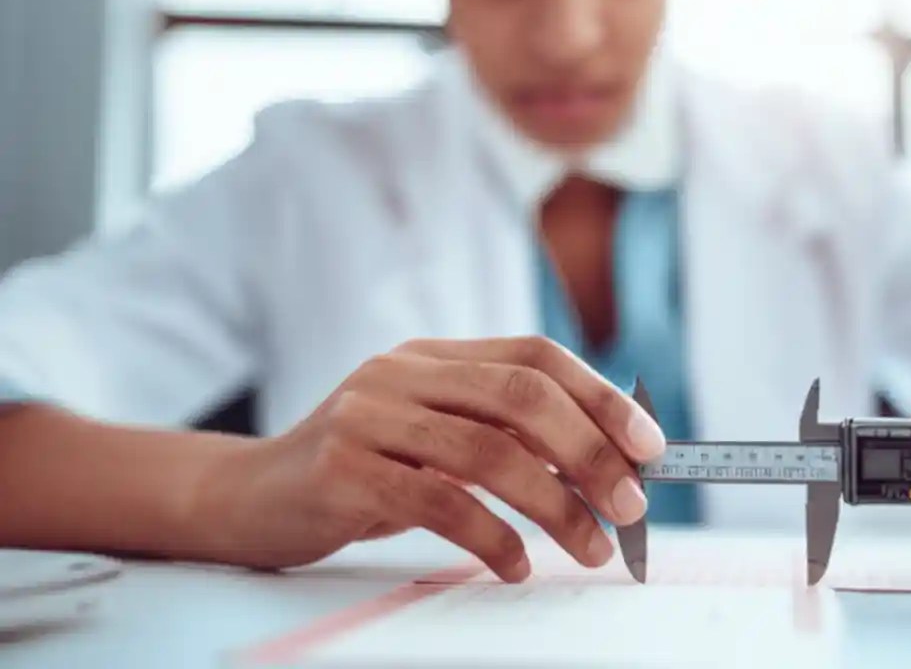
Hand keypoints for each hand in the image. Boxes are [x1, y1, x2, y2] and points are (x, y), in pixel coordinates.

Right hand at [193, 337, 665, 580]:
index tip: (649, 446)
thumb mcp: (432, 440)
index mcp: (435, 357)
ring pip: (486, 450)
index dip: (599, 397)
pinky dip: (490, 537)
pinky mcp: (340, 468)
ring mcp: (368, 415)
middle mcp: (403, 373)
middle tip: (630, 505)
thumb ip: (502, 439)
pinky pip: (435, 502)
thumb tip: (604, 465)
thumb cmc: (361, 471)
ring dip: (554, 505)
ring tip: (591, 547)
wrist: (250, 497)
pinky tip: (516, 564)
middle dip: (590, 451)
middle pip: (520, 396)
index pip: (535, 357)